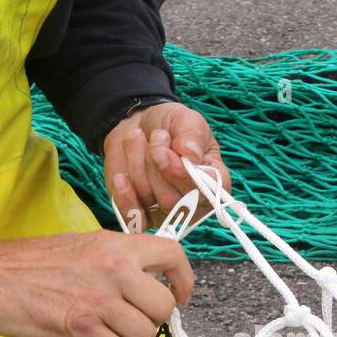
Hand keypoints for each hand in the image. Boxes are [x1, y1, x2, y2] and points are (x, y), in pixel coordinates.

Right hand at [0, 230, 194, 336]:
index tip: (180, 296)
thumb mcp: (80, 247)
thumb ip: (114, 263)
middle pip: (162, 307)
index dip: (184, 280)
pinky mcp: (82, 327)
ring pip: (144, 335)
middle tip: (131, 326)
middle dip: (151, 323)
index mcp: (115, 245)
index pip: (172, 254)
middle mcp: (114, 268)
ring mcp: (99, 298)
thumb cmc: (27, 265)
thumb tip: (141, 287)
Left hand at [103, 101, 230, 230]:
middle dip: (157, 166)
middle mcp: (194, 203)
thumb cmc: (170, 126)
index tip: (172, 148)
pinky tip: (121, 177)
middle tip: (157, 137)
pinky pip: (133, 217)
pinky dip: (124, 197)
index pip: (206, 193)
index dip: (185, 175)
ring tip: (140, 139)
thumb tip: (190, 154)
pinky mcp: (142, 214)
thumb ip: (191, 135)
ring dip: (138, 165)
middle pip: (173, 201)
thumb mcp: (185, 120)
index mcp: (214, 181)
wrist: (138, 127)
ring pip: (149, 199)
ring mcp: (166, 211)